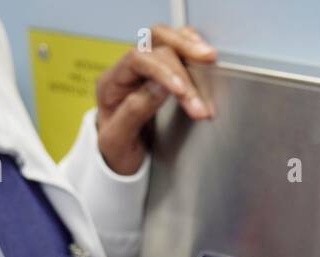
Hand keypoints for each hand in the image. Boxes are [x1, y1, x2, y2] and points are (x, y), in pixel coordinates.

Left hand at [95, 24, 216, 174]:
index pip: (137, 60)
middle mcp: (127, 68)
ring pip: (165, 38)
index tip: (182, 90)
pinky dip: (191, 46)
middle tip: (205, 70)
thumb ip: (134, 111)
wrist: (119, 155)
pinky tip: (204, 55)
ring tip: (209, 57)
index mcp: (110, 82)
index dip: (162, 71)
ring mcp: (144, 65)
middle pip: (154, 41)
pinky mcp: (161, 69)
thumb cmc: (116, 150)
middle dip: (182, 57)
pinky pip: (175, 45)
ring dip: (189, 45)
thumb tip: (159, 86)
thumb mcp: (118, 140)